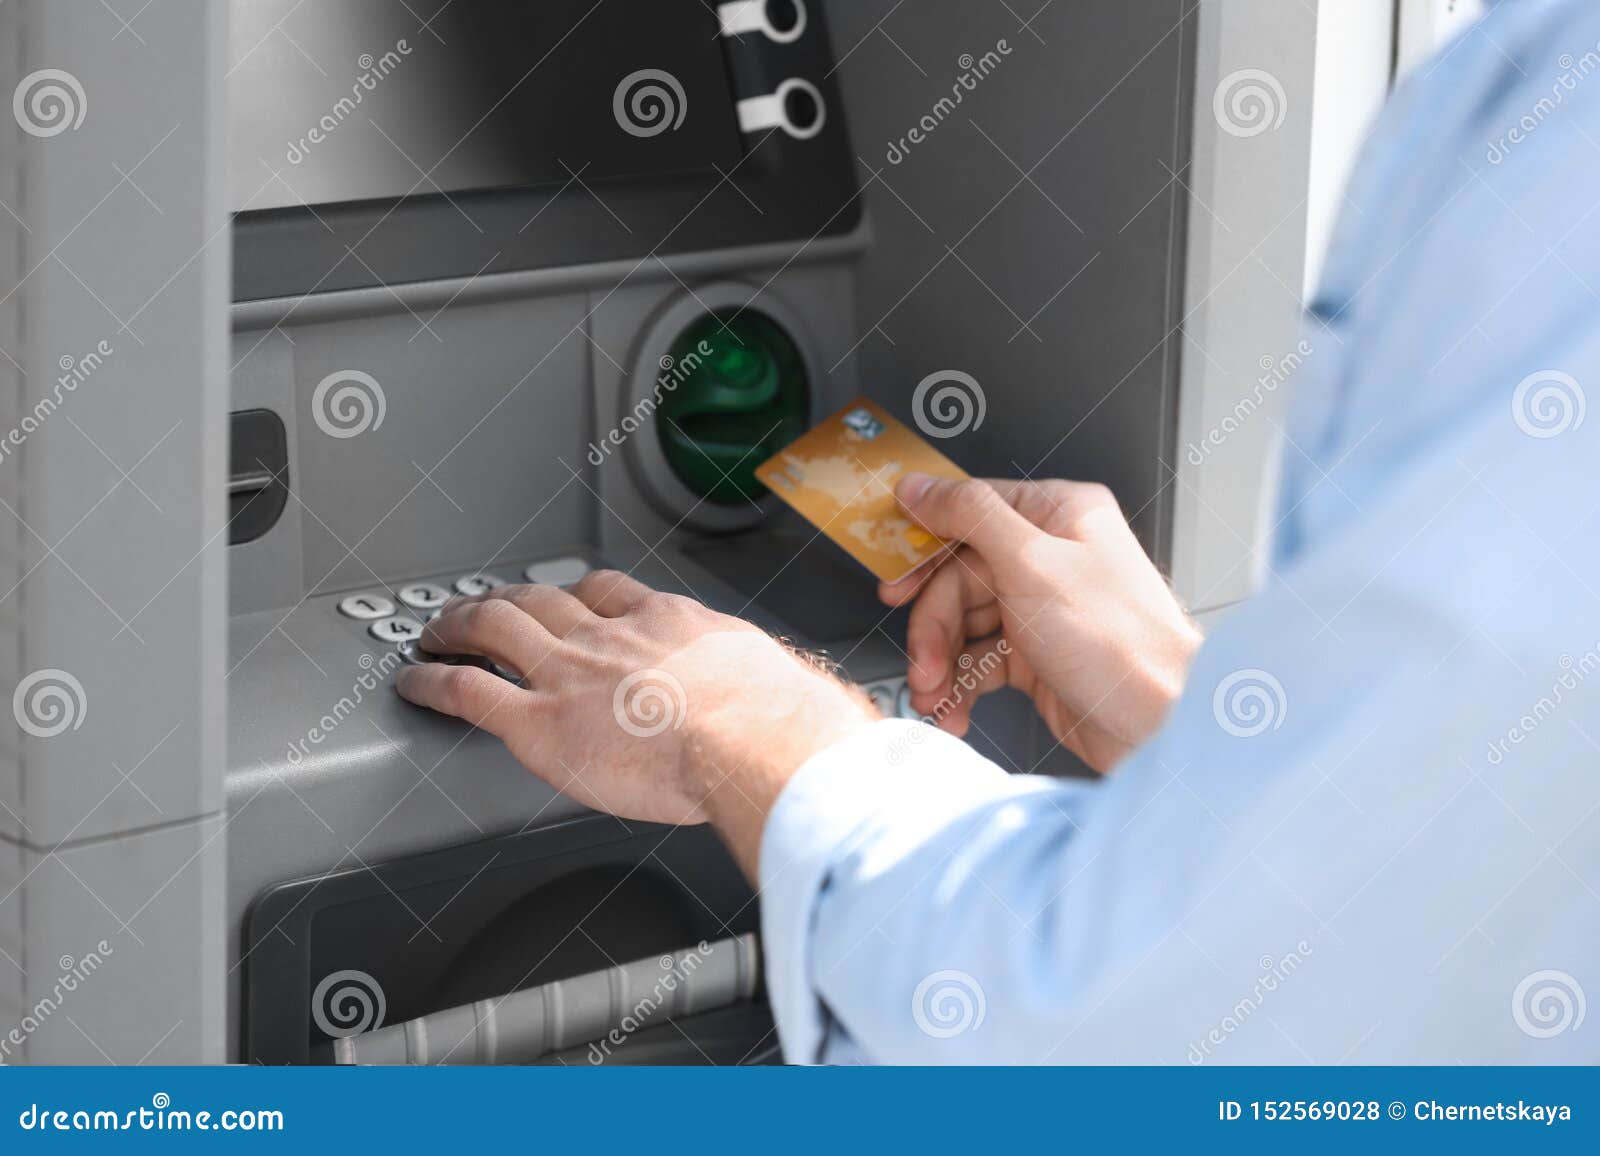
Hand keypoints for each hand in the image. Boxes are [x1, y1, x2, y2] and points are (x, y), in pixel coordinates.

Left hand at [394, 572, 877, 875]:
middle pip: (544, 599)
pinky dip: (432, 679)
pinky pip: (468, 691)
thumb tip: (833, 718)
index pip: (614, 593)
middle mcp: (614, 636)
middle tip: (488, 602)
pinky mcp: (538, 722)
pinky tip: (412, 679)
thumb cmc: (785, 722)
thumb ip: (795, 697)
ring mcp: (570, 673)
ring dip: (459, 623)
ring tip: (437, 626)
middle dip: (510, 598)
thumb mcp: (797, 691)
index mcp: (673, 625)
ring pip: (495, 629)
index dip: (583, 593)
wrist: (757, 739)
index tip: (573, 595)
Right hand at [880, 475, 1201, 772]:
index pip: (970, 512)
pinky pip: (977, 660)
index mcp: (1057, 516)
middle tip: (923, 660)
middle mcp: (1049, 557)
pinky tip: (953, 707)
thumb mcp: (1032, 563)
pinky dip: (959, 685)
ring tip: (936, 694)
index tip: (893, 575)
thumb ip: (969, 516)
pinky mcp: (1036, 655)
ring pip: (962, 622)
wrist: (1156, 725)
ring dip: (940, 662)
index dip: (926, 547)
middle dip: (932, 625)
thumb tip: (921, 486)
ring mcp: (1041, 607)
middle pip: (958, 576)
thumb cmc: (1119, 642)